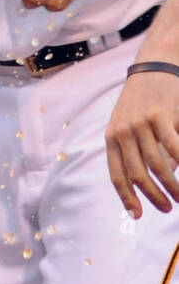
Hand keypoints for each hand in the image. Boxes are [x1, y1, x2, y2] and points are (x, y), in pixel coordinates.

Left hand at [106, 70, 178, 217]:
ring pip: (156, 165)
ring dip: (171, 186)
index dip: (127, 197)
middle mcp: (122, 132)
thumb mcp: (132, 126)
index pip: (116, 174)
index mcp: (112, 138)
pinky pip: (173, 147)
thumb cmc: (144, 103)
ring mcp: (140, 124)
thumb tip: (161, 179)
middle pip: (137, 174)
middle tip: (167, 208)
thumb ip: (140, 152)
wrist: (153, 68)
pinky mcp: (160, 116)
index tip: (138, 215)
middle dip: (153, 196)